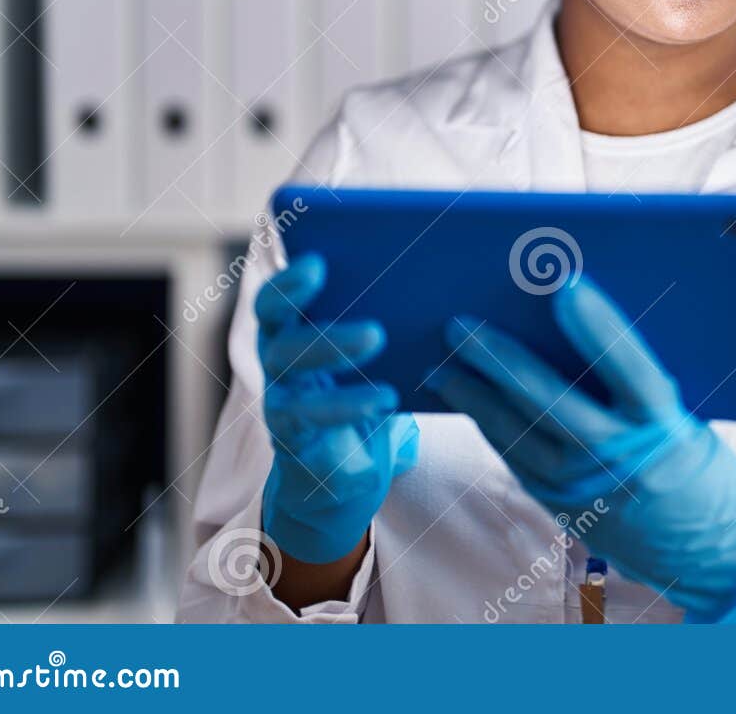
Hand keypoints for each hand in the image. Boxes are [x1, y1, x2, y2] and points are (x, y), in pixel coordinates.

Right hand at [256, 253, 419, 565]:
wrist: (346, 476)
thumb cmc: (370, 399)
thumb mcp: (384, 360)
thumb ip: (398, 326)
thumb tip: (456, 283)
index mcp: (297, 330)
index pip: (280, 297)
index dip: (292, 278)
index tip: (318, 259)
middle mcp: (280, 359)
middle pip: (278, 324)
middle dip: (310, 307)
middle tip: (369, 317)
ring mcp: (281, 398)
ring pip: (292, 364)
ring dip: (333, 346)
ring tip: (377, 337)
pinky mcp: (293, 437)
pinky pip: (309, 416)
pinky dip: (348, 403)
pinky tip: (385, 397)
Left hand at [431, 273, 735, 622]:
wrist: (710, 547)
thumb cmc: (697, 462)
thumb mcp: (686, 417)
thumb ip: (639, 380)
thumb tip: (577, 321)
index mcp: (665, 427)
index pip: (631, 368)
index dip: (601, 327)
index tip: (568, 285)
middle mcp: (621, 459)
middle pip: (552, 402)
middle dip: (501, 360)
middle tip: (461, 324)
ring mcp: (584, 487)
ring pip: (519, 434)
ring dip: (475, 396)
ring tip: (443, 362)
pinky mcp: (561, 505)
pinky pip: (515, 458)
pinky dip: (488, 425)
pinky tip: (466, 398)